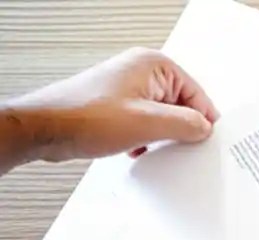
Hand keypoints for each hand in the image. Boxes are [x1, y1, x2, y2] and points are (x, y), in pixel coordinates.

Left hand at [6, 47, 218, 163]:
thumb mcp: (148, 123)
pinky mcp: (119, 106)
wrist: (45, 128)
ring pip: (163, 117)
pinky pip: (146, 124)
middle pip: (181, 105)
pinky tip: (135, 147)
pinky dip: (145, 139)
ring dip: (160, 136)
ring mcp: (129, 88)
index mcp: (153, 65)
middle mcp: (142, 72)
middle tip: (174, 145)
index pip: (197, 94)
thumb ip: (186, 124)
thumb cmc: (84, 116)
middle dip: (179, 129)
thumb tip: (205, 127)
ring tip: (147, 144)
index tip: (206, 141)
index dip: (203, 120)